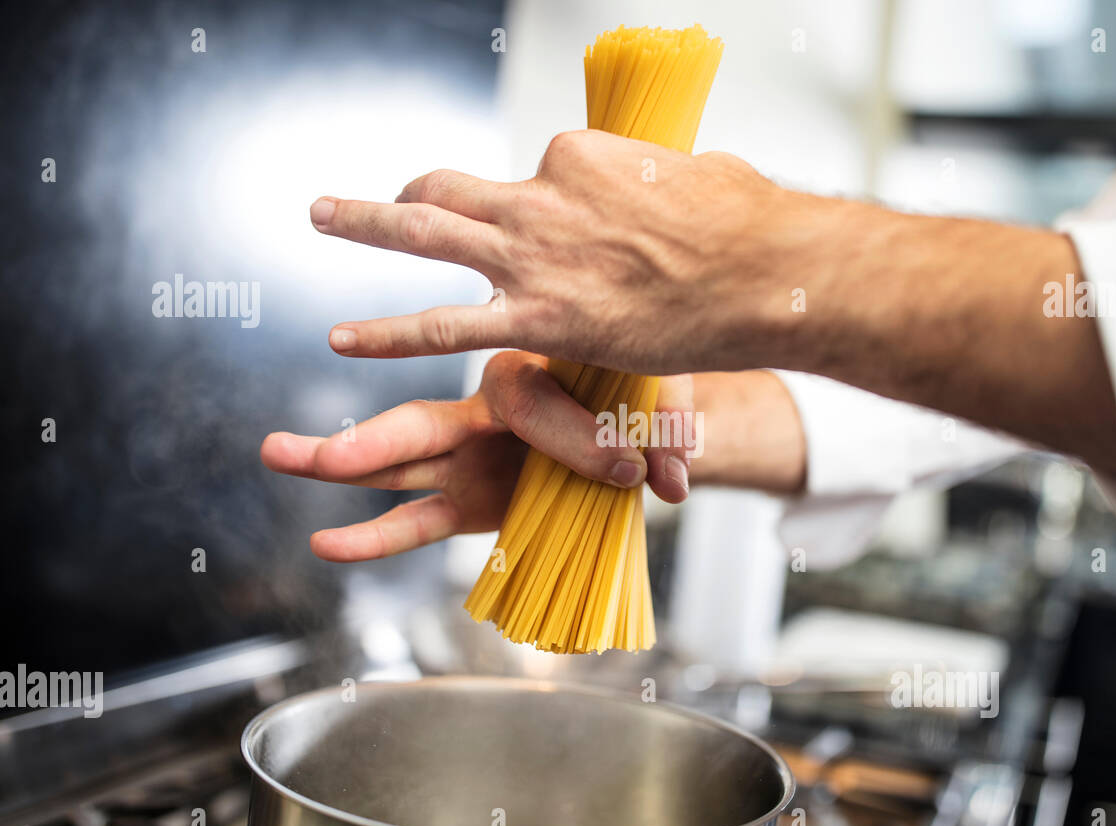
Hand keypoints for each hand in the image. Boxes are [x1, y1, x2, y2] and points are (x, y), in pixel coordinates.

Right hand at [261, 351, 693, 561]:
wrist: (631, 415)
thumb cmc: (636, 394)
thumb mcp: (657, 401)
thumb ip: (665, 437)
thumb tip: (676, 484)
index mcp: (528, 366)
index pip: (526, 403)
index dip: (573, 440)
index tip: (629, 467)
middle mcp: (483, 409)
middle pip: (418, 423)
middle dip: (365, 442)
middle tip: (297, 449)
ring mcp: (469, 455)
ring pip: (396, 462)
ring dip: (339, 466)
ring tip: (276, 458)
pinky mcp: (469, 498)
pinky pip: (416, 518)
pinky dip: (375, 535)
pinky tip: (326, 543)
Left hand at [307, 130, 813, 374]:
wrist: (761, 268)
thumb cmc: (745, 224)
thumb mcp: (695, 180)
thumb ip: (656, 186)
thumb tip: (664, 189)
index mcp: (579, 159)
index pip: (531, 179)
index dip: (536, 212)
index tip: (558, 242)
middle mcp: (541, 195)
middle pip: (453, 189)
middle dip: (408, 195)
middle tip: (371, 200)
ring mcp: (531, 253)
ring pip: (425, 231)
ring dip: (364, 223)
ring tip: (319, 215)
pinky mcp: (537, 315)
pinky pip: (444, 325)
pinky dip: (388, 333)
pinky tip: (344, 340)